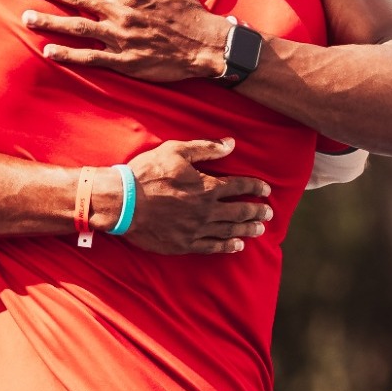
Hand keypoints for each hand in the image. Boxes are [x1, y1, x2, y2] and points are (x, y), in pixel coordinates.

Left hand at [18, 0, 232, 81]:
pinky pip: (91, 58)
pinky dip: (69, 55)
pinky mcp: (124, 61)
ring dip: (50, 22)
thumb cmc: (188, 12)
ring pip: (78, 28)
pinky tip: (49, 52)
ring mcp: (121, 38)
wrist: (207, 47)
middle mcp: (122, 12)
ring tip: (26, 17)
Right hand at [119, 139, 271, 255]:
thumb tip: (231, 143)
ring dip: (247, 229)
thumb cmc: (147, 174)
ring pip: (230, 230)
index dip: (256, 187)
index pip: (240, 187)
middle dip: (257, 211)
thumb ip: (205, 148)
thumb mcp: (175, 151)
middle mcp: (207, 210)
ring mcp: (196, 229)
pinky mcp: (184, 243)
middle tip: (268, 213)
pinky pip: (212, 246)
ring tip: (259, 229)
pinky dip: (227, 246)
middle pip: (240, 211)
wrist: (123, 203)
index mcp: (207, 186)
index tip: (266, 190)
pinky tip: (237, 246)